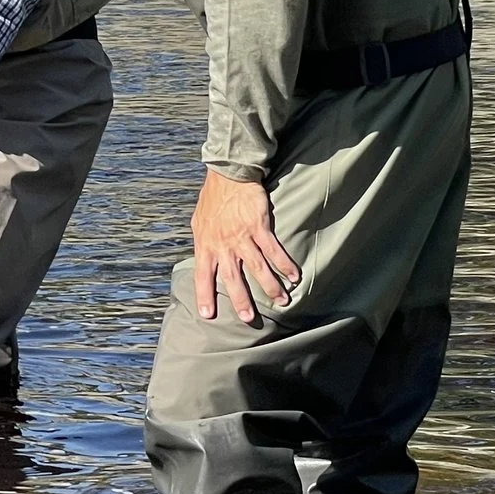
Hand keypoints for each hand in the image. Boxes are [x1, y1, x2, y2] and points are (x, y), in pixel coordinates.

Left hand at [190, 167, 301, 324]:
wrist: (227, 175)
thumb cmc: (213, 200)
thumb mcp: (199, 223)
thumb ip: (204, 243)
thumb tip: (203, 260)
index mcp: (206, 244)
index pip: (202, 274)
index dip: (204, 294)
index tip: (207, 314)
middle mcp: (223, 244)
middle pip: (232, 277)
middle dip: (241, 299)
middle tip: (248, 318)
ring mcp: (241, 236)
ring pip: (257, 266)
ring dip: (270, 286)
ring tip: (282, 301)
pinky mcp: (258, 226)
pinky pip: (274, 249)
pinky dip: (285, 264)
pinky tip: (294, 276)